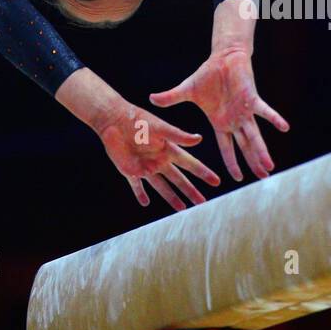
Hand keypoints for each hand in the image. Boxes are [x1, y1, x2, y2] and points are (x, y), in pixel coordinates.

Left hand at [95, 103, 220, 210]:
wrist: (114, 120)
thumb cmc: (138, 120)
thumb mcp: (161, 128)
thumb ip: (179, 136)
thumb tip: (199, 138)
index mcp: (169, 149)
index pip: (190, 164)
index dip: (203, 173)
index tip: (216, 182)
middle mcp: (159, 160)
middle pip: (179, 180)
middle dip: (191, 191)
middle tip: (202, 202)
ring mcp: (145, 167)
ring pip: (162, 187)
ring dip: (172, 198)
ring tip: (182, 209)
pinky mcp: (130, 171)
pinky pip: (137, 186)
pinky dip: (140, 194)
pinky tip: (145, 203)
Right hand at [150, 48, 288, 181]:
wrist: (222, 58)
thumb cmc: (207, 75)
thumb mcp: (186, 90)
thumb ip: (171, 98)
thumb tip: (150, 99)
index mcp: (221, 122)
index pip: (227, 147)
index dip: (232, 162)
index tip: (237, 179)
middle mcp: (235, 120)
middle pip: (245, 146)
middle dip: (252, 162)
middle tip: (263, 178)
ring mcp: (245, 111)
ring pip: (255, 135)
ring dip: (261, 150)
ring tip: (269, 166)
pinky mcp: (252, 99)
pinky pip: (264, 111)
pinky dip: (274, 118)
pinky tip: (284, 127)